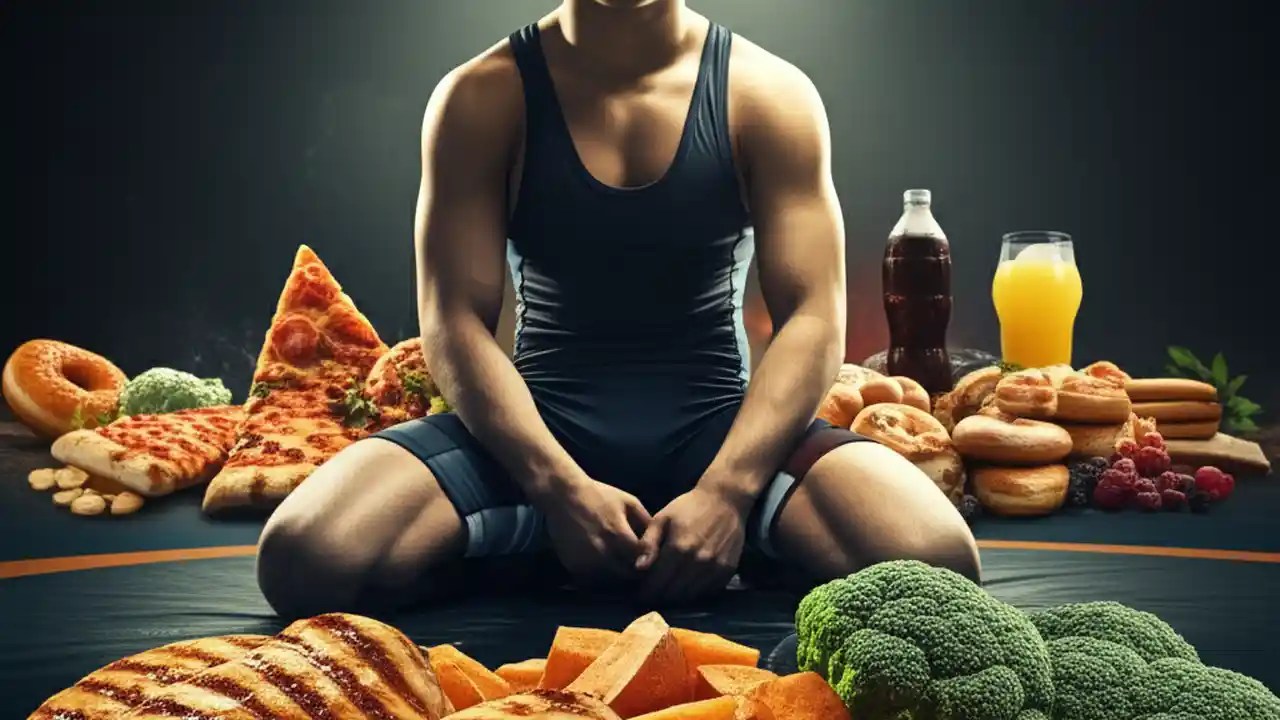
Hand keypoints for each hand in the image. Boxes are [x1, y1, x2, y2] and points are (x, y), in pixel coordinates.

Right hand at [543, 479, 651, 585]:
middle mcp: (602, 551)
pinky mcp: (573, 566)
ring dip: (618, 580)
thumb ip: (646, 523)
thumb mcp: (629, 502)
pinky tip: (604, 569)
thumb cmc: (600, 496)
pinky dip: (599, 579)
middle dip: (635, 575)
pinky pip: (591, 581)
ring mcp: (585, 561)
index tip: (653, 565)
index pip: (642, 562)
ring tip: (623, 572)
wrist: (563, 495)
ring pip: (609, 582)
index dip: (649, 565)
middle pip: (626, 576)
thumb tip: (661, 543)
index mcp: (618, 534)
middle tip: (640, 572)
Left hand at [635, 487, 748, 604]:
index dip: (646, 592)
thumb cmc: (689, 507)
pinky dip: (696, 592)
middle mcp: (697, 562)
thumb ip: (648, 543)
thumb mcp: (663, 518)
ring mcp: (714, 568)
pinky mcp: (727, 570)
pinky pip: (708, 592)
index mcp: (678, 548)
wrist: (726, 500)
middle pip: (673, 593)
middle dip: (660, 596)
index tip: (640, 594)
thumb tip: (638, 568)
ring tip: (668, 591)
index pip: (657, 582)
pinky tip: (688, 584)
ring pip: (690, 596)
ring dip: (677, 597)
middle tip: (653, 594)